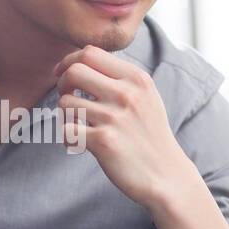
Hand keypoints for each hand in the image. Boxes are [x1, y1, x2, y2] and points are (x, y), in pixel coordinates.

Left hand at [54, 45, 195, 210]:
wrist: (167, 175)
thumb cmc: (149, 135)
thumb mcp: (145, 97)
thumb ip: (119, 77)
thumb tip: (79, 60)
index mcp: (137, 79)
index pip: (90, 53)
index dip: (69, 61)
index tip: (63, 74)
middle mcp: (127, 94)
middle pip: (74, 71)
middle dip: (62, 83)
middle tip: (68, 97)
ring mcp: (115, 118)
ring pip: (66, 102)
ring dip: (66, 114)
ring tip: (79, 125)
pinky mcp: (104, 142)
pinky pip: (66, 129)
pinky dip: (68, 137)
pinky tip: (81, 143)